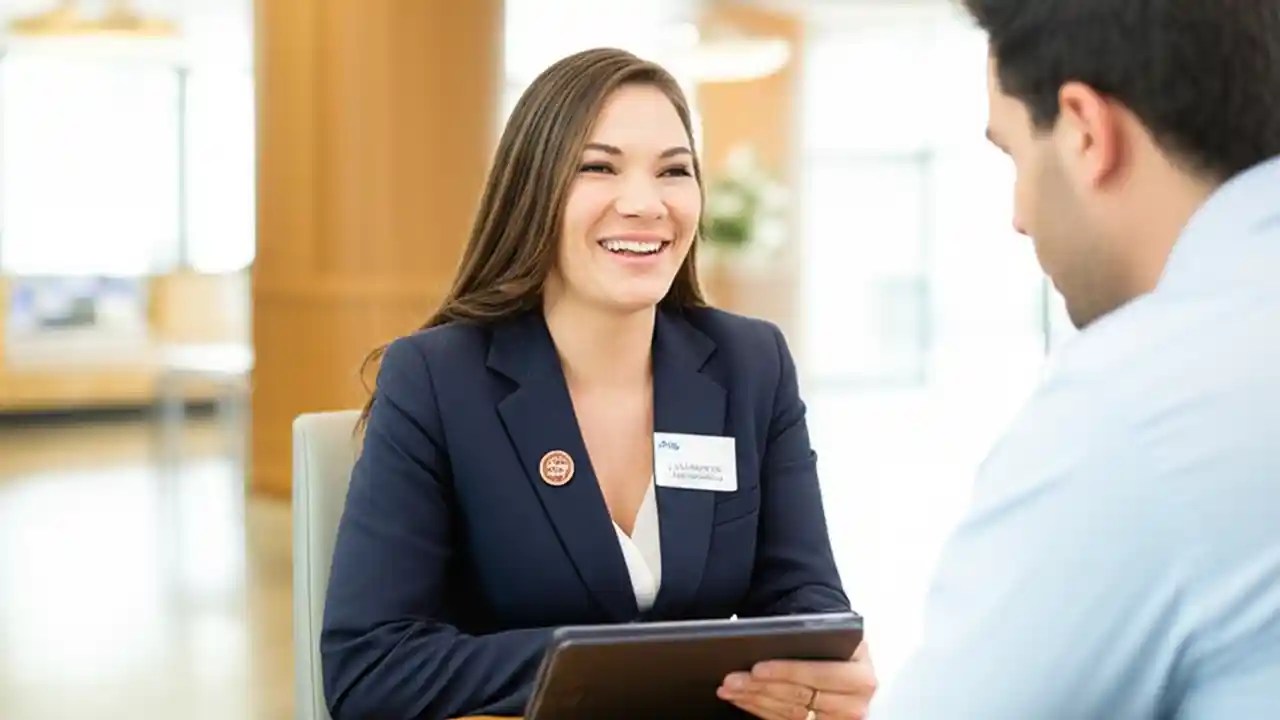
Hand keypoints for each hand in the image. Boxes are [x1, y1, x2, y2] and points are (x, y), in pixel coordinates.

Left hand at [717, 641, 876, 719]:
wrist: (842, 658)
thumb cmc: (832, 644)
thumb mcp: (829, 636)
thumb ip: (811, 639)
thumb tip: (769, 641)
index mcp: (861, 675)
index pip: (818, 674)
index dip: (785, 671)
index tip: (757, 668)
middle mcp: (855, 703)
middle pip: (799, 697)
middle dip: (760, 687)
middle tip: (732, 679)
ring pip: (789, 712)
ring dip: (754, 700)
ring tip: (731, 687)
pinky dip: (760, 709)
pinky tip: (743, 698)